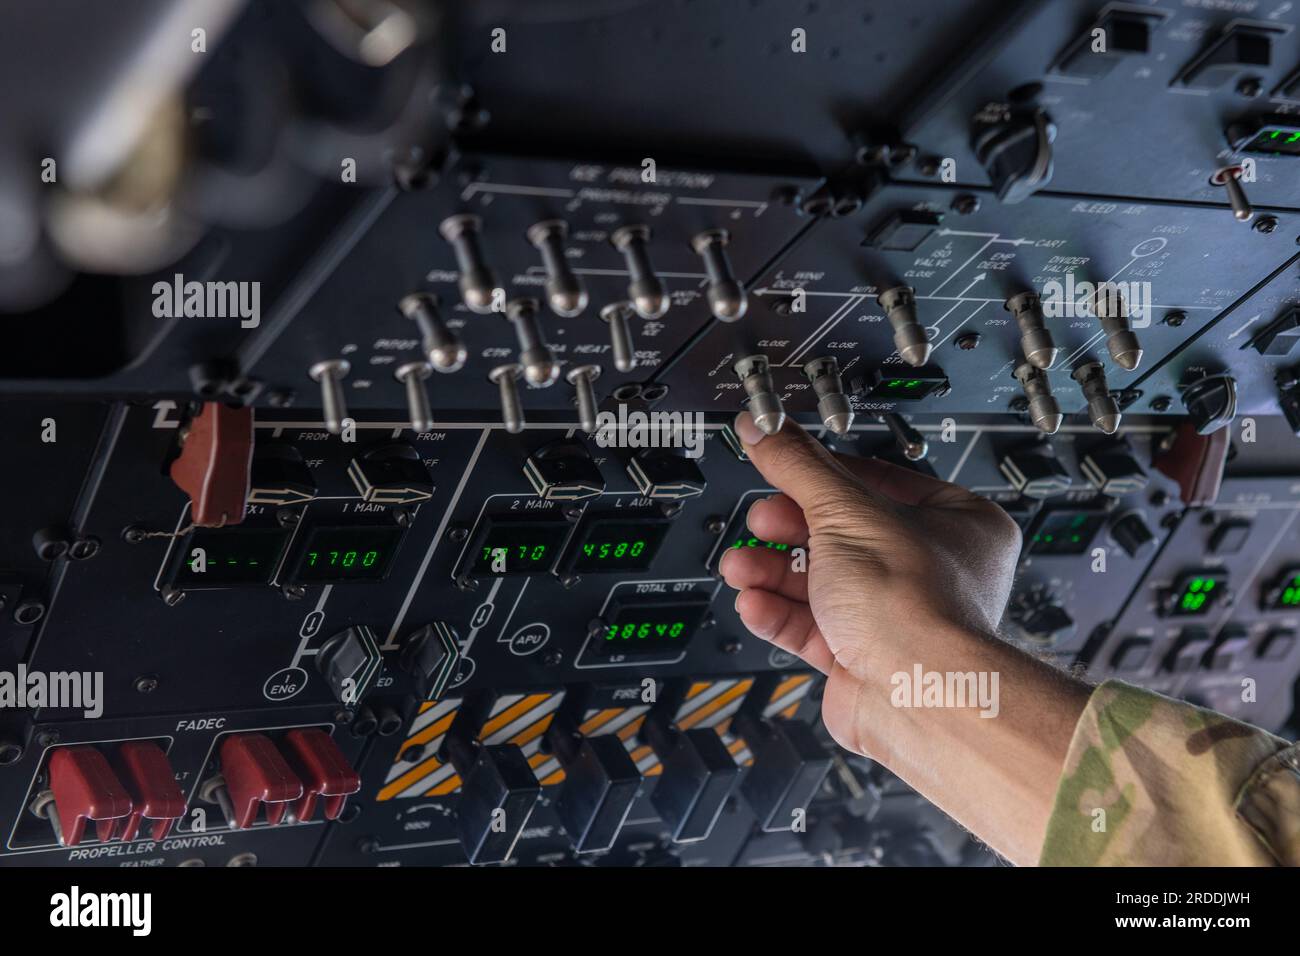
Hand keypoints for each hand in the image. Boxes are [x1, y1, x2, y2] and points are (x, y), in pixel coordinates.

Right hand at [719, 411, 1021, 753]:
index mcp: (957, 522)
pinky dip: (779, 612)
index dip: (824, 475)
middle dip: (788, 529)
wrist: (919, 699)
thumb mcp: (844, 512)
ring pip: (821, 582)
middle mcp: (931, 571)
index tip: (783, 465)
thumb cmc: (918, 608)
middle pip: (841, 533)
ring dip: (774, 572)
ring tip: (742, 563)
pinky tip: (754, 600)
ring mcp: (895, 616)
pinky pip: (812, 626)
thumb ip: (797, 466)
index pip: (878, 481)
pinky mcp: (862, 658)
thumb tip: (764, 427)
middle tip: (762, 519)